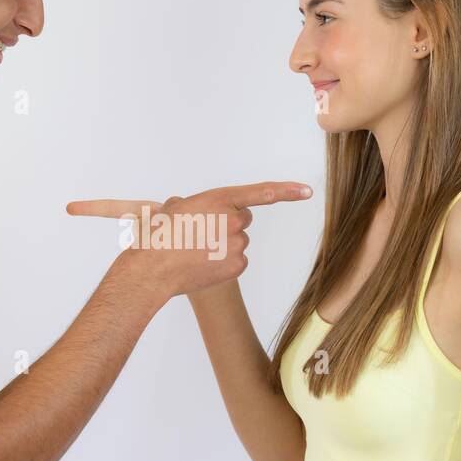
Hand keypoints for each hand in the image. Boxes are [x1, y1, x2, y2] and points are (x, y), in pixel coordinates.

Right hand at [66, 181, 311, 299]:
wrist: (153, 270)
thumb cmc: (157, 237)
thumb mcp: (173, 208)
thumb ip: (194, 204)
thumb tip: (191, 209)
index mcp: (219, 200)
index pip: (261, 192)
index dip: (287, 190)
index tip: (306, 191)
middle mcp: (233, 221)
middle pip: (242, 219)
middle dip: (226, 223)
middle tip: (201, 233)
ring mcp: (237, 245)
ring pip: (237, 241)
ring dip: (221, 244)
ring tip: (195, 251)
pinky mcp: (237, 266)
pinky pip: (236, 260)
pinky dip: (223, 262)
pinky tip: (202, 264)